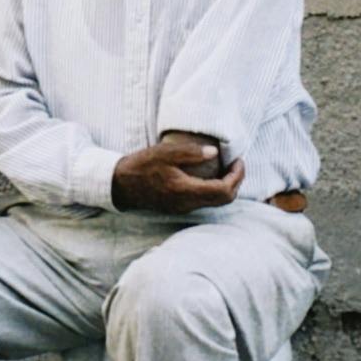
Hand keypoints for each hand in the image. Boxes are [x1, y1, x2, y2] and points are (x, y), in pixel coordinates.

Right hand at [110, 131, 243, 214]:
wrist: (121, 186)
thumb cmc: (142, 166)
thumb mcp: (165, 153)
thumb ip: (190, 152)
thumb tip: (215, 152)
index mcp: (186, 191)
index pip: (224, 191)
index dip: (237, 176)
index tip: (238, 160)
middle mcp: (188, 204)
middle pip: (224, 200)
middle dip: (236, 181)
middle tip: (236, 163)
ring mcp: (184, 207)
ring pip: (216, 202)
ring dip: (226, 185)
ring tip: (226, 166)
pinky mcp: (180, 206)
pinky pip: (205, 201)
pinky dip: (215, 189)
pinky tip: (210, 175)